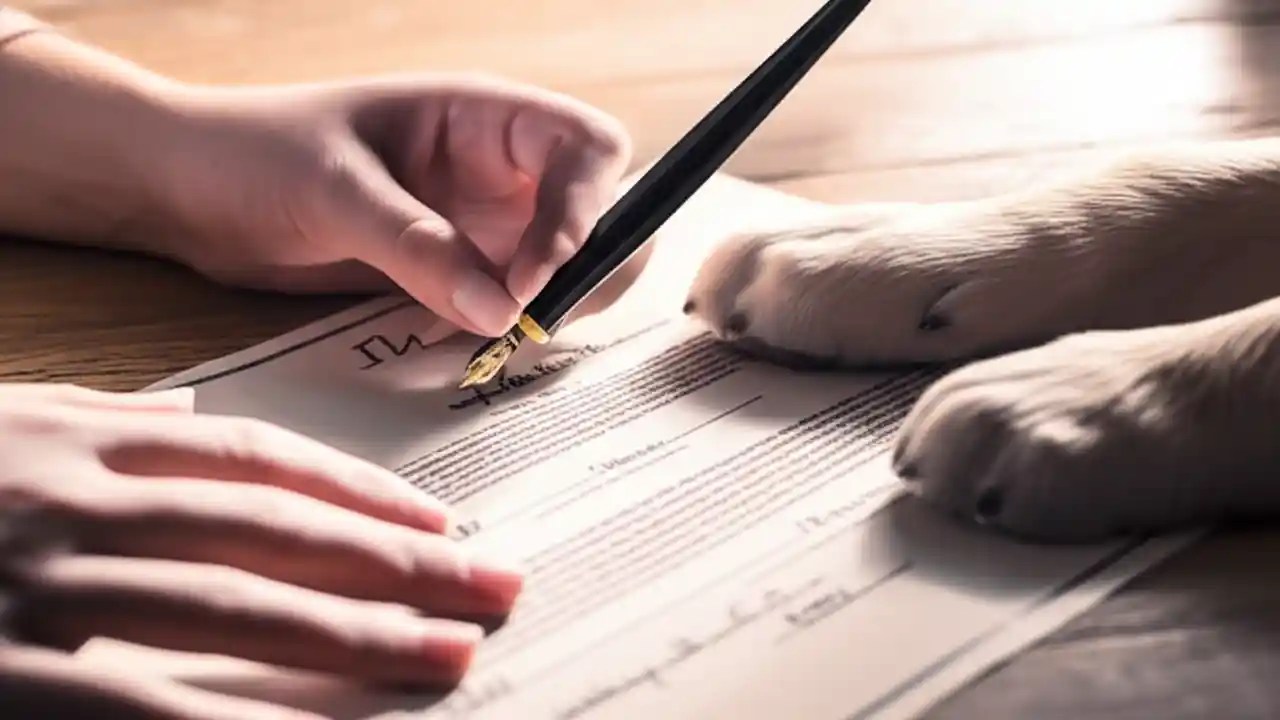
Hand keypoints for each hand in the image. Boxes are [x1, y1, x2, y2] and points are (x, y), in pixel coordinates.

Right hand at [0, 383, 522, 718]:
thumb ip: (97, 422)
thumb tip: (195, 412)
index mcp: (78, 443)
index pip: (251, 461)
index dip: (357, 491)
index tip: (439, 523)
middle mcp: (76, 503)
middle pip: (273, 530)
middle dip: (397, 563)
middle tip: (495, 584)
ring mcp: (42, 585)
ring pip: (235, 606)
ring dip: (358, 635)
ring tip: (453, 651)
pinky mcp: (13, 676)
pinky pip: (155, 702)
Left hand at [140, 75, 630, 336]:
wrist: (188, 193)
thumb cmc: (253, 152)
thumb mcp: (335, 191)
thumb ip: (418, 246)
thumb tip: (501, 311)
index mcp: (483, 119)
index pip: (590, 151)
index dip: (586, 212)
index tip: (532, 278)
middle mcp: (498, 172)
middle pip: (601, 218)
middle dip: (586, 274)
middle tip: (531, 325)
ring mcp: (480, 225)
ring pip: (562, 273)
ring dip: (543, 313)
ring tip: (482, 340)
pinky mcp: (452, 271)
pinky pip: (505, 307)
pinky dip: (497, 334)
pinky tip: (448, 342)